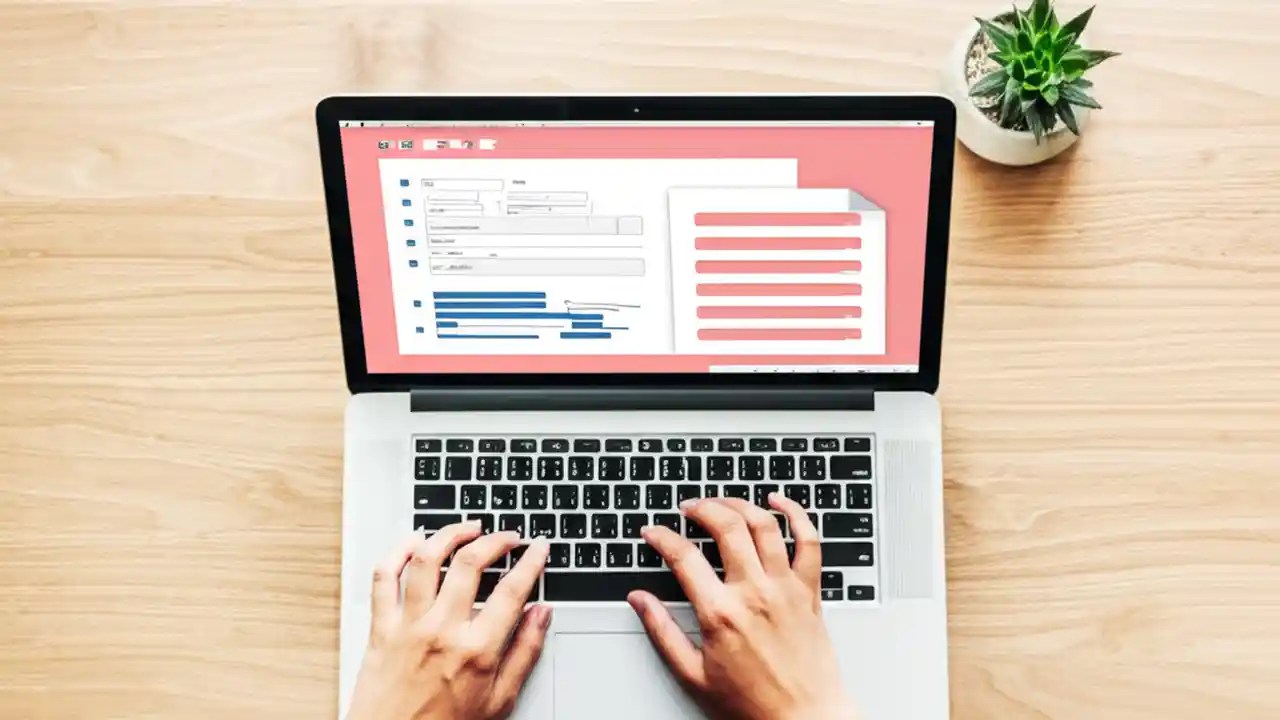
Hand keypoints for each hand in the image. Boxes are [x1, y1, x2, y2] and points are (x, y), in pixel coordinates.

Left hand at [347, 524, 551, 719]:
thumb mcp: (500, 701)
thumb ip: (525, 653)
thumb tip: (541, 615)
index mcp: (476, 650)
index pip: (511, 590)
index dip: (530, 561)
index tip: (538, 548)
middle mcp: (441, 631)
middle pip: (470, 563)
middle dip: (495, 539)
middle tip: (507, 536)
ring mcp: (408, 626)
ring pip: (425, 559)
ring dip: (449, 534)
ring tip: (467, 529)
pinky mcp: (380, 628)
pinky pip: (383, 578)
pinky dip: (396, 551)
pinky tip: (414, 542)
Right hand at [629, 495, 856, 719]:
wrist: (804, 719)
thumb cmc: (753, 703)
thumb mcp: (693, 674)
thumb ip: (662, 631)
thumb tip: (639, 600)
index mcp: (721, 614)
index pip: (684, 557)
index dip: (662, 537)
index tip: (653, 533)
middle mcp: (755, 594)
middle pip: (726, 527)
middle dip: (701, 508)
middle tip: (688, 508)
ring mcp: (786, 588)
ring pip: (764, 525)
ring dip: (740, 503)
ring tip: (723, 501)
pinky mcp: (809, 591)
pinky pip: (809, 541)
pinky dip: (796, 515)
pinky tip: (779, 503)